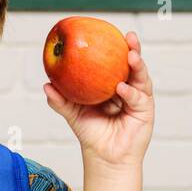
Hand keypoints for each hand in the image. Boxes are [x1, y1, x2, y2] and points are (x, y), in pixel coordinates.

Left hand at [43, 30, 153, 167]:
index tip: (112, 32)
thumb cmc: (91, 133)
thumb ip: (60, 100)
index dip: (116, 48)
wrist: (103, 158)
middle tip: (129, 38)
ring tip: (131, 57)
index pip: (117, 62)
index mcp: (113, 84)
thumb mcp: (73, 114)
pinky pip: (138, 98)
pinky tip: (121, 87)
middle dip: (134, 50)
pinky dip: (130, 92)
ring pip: (141, 78)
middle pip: (134, 65)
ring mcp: (138, 99)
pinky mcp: (145, 112)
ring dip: (137, 66)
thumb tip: (46, 85)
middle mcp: (129, 88)